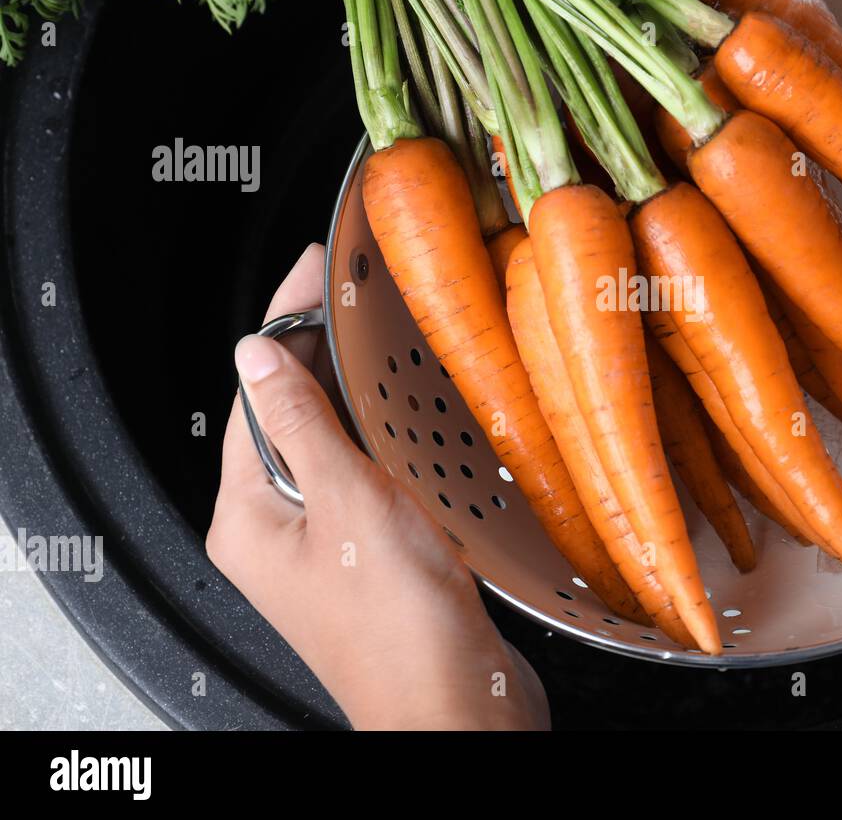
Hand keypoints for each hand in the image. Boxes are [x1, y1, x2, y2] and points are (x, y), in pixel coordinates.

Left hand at [207, 244, 549, 728]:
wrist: (456, 705)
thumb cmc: (398, 627)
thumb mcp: (347, 502)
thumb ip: (303, 424)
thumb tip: (256, 354)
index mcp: (248, 516)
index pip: (255, 396)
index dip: (283, 327)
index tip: (313, 273)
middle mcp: (277, 532)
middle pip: (291, 417)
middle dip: (319, 354)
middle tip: (349, 290)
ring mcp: (326, 547)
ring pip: (335, 447)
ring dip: (357, 395)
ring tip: (383, 337)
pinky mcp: (373, 558)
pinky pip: (370, 479)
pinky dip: (388, 440)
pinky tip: (416, 417)